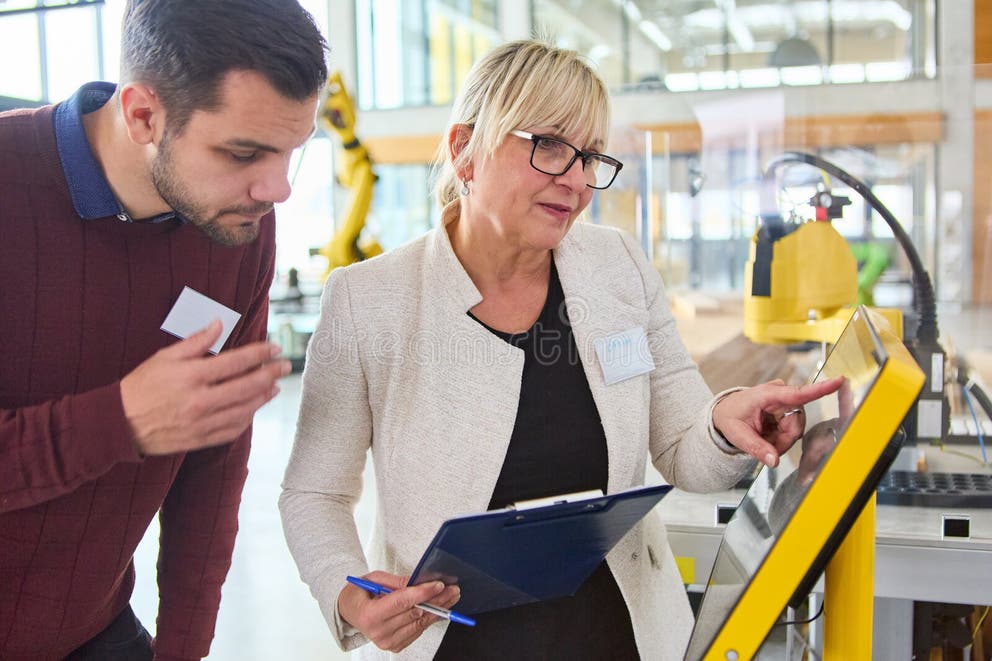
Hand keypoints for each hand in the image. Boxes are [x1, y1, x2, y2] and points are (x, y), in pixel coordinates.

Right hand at [120, 320, 290, 454]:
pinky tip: (253, 408)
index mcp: (191, 376)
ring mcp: (201, 423)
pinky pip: (232, 430)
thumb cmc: (141, 386)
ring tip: (274, 386)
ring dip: (263, 397)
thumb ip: (196, 341)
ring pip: (244, 410)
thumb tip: (219, 324)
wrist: (119, 424)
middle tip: (284, 366)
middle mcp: (199, 401)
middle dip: (271, 374)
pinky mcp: (200, 440)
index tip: (274, 348)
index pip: (236, 362)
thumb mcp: (165, 357)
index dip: (260, 353)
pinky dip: (247, 418)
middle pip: (247, 386)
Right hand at [338, 571, 461, 652]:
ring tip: (451, 597)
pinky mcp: (396, 646)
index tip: (438, 585)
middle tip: (451, 588)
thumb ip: (395, 581)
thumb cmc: (360, 595)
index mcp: (370, 614)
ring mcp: (388, 641)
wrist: (350, 612)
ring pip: (420, 624)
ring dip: (438, 610)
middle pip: (415, 613)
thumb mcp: (373, 579)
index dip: (422, 593)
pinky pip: (418, 631)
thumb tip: (417, 581)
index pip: (402, 602)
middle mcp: (379, 631)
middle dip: (435, 600)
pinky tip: (440, 608)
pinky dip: (430, 619)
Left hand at [712, 376, 844, 467]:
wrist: (725, 412)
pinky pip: (793, 431)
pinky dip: (781, 439)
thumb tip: (773, 460)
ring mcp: (785, 402)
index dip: (820, 389)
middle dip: (782, 440)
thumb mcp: (737, 434)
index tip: (839, 382)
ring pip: (796, 430)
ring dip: (782, 440)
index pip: (797, 394)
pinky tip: (769, 435)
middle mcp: (780, 395)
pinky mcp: (789, 410)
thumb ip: (756, 448)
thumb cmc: (730, 417)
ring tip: (764, 438)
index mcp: (767, 395)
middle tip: (764, 444)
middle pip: (796, 424)